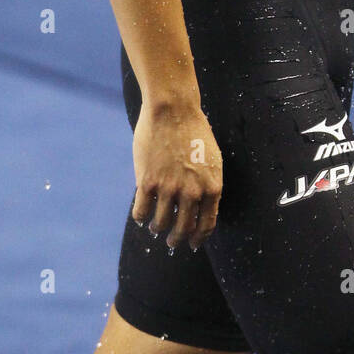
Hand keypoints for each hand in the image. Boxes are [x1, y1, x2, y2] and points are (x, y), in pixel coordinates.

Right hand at [132, 101, 222, 249]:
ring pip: (161, 223)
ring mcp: (169, 188)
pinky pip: (141, 212)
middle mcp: (192, 192)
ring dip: (158, 228)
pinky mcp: (147, 182)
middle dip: (177, 239)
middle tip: (172, 241)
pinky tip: (142, 215)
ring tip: (156, 227)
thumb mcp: (211, 159)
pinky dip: (141, 218)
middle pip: (184, 229)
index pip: (207, 225)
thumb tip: (200, 206)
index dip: (199, 238)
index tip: (193, 244)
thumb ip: (206, 184)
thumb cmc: (194, 130)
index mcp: (211, 187)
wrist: (173, 110)